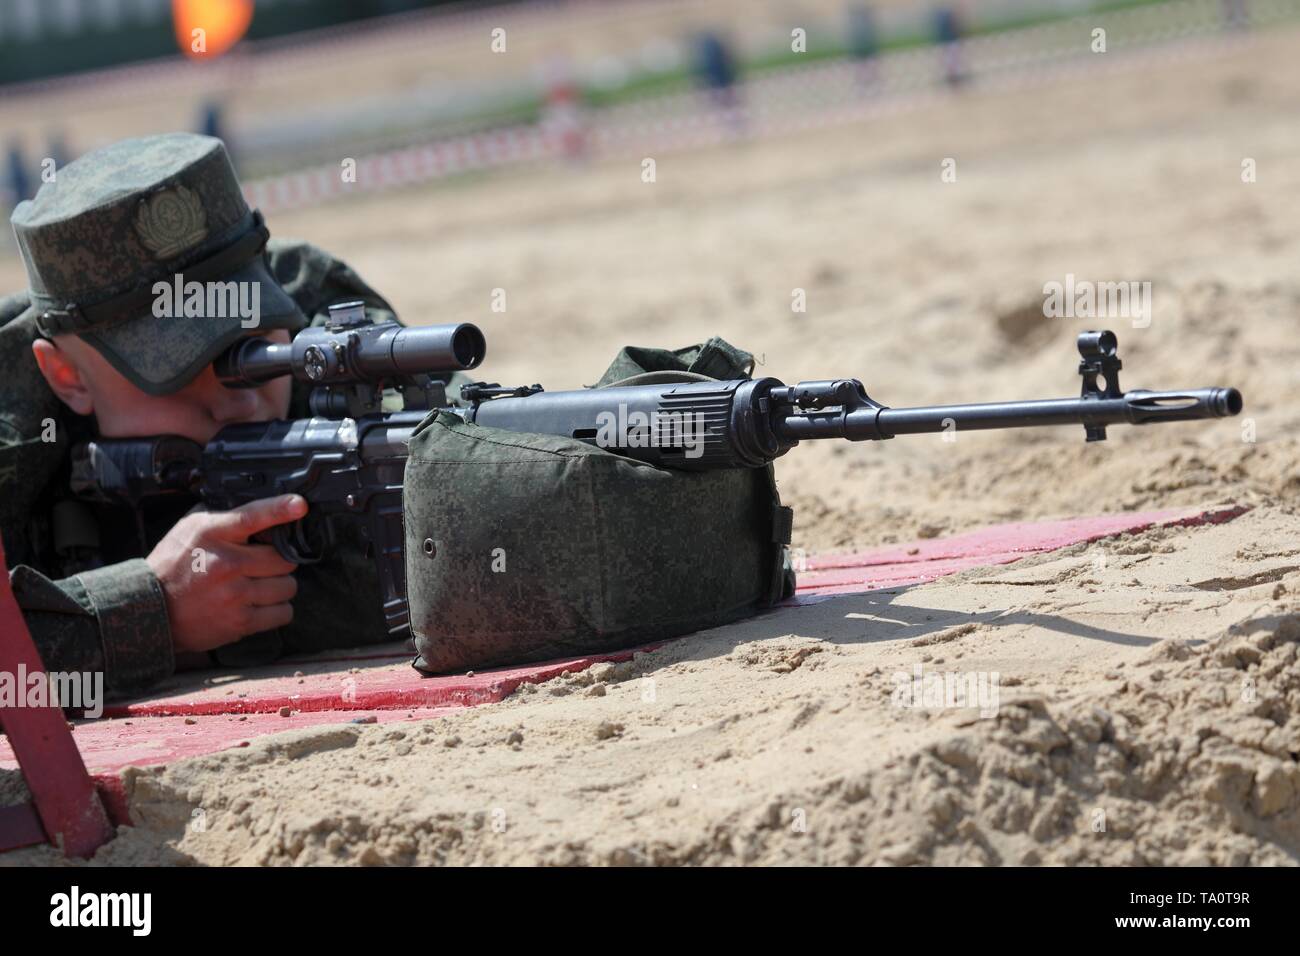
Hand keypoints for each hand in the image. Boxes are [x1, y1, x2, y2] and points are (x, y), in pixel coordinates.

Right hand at [147, 494, 307, 654]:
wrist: (150, 610)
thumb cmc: (173, 566)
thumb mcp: (190, 529)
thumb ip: (226, 519)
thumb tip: (265, 512)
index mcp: (212, 534)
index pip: (252, 517)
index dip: (279, 509)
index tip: (299, 505)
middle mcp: (226, 564)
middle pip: (284, 558)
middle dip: (279, 561)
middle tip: (263, 564)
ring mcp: (235, 595)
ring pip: (288, 586)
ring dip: (279, 586)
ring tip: (259, 585)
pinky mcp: (240, 622)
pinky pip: (283, 613)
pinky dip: (277, 609)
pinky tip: (259, 604)